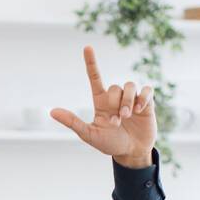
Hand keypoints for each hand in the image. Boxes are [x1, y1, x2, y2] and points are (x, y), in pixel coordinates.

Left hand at [50, 45, 156, 166]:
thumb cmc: (109, 144)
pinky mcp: (147, 103)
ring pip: (130, 86)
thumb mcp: (89, 135)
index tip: (87, 47)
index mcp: (101, 101)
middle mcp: (116, 97)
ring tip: (128, 116)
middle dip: (117, 103)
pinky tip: (140, 110)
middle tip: (117, 121)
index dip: (91, 62)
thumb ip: (73, 122)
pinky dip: (143, 98)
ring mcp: (131, 99)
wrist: (131, 152)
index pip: (95, 77)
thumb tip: (52, 111)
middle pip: (116, 87)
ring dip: (128, 101)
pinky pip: (146, 90)